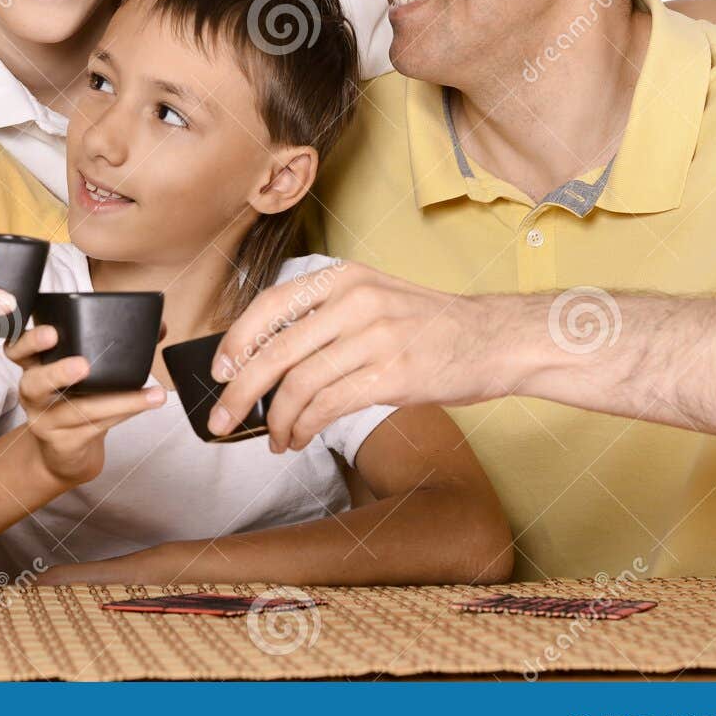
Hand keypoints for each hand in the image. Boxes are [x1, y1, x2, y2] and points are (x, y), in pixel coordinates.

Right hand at [4, 324, 164, 486]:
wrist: (65, 454)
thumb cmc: (74, 402)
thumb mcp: (83, 374)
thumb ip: (111, 349)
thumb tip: (158, 328)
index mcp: (35, 367)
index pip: (17, 350)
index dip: (29, 341)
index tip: (50, 332)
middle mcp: (33, 395)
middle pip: (34, 383)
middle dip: (57, 372)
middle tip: (83, 365)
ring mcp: (46, 422)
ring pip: (78, 410)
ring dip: (118, 400)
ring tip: (149, 393)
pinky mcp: (64, 444)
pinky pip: (96, 427)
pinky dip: (125, 413)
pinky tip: (145, 404)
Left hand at [209, 261, 505, 451]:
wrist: (495, 339)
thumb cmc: (429, 327)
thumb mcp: (374, 299)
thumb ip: (324, 319)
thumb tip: (264, 358)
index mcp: (344, 277)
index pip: (270, 304)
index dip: (236, 341)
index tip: (219, 372)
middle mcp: (355, 301)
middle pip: (276, 351)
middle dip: (240, 393)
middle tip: (222, 421)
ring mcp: (375, 336)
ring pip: (299, 385)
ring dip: (277, 421)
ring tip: (276, 438)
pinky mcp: (393, 374)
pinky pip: (328, 406)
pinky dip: (304, 428)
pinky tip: (300, 438)